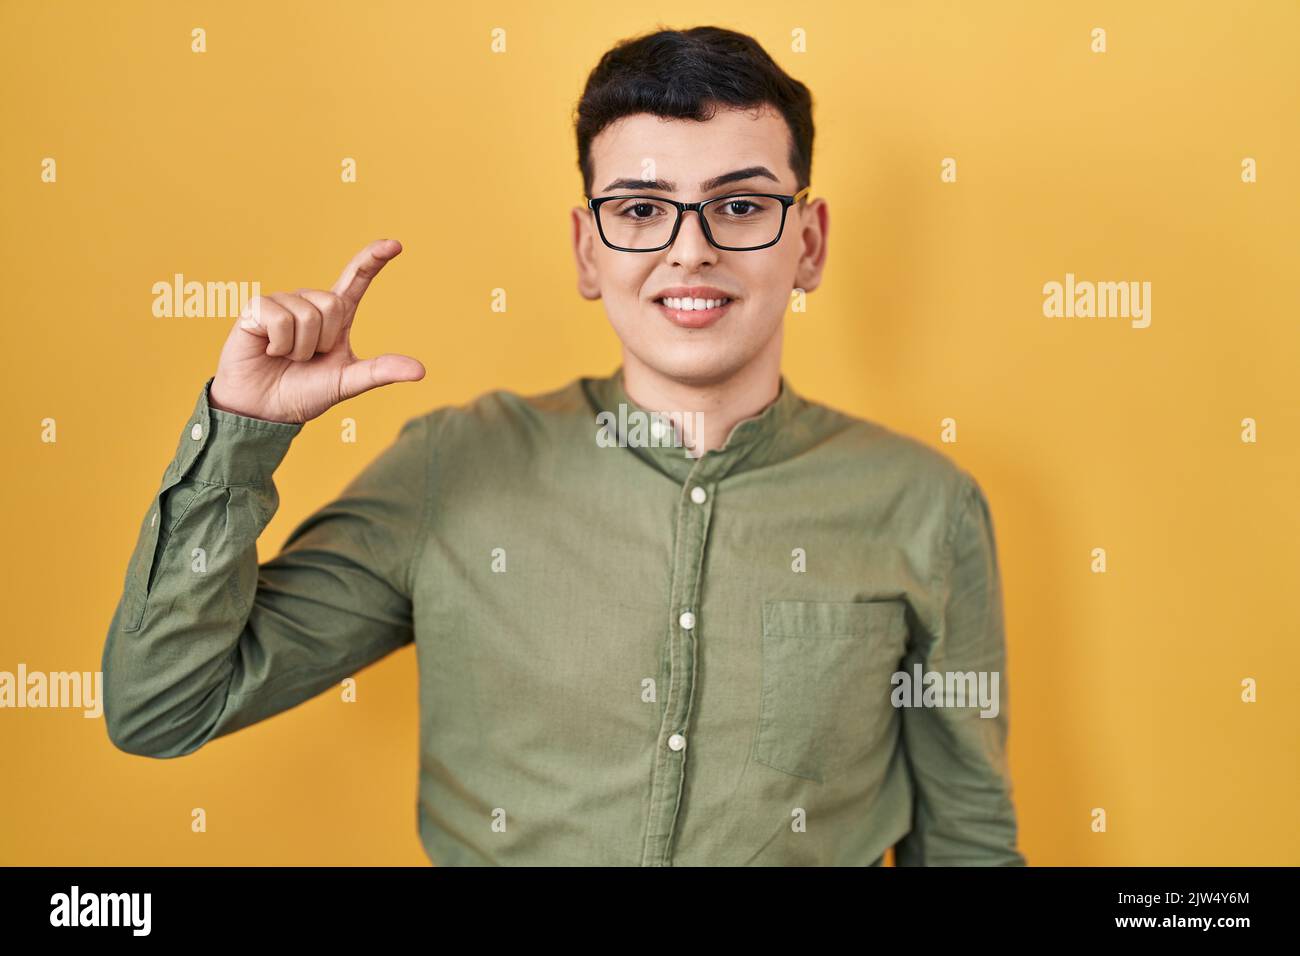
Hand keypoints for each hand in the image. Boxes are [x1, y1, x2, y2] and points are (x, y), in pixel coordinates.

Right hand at [208, 239, 424, 422]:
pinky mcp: (256, 308)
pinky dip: (280, 345)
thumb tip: (420, 371)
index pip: (357, 279)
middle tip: (307, 358)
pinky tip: (269, 351)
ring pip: (307, 314)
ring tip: (287, 357)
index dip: (373, 260)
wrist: (266, 409)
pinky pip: (280, 319)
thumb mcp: (348, 382)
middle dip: (323, 340)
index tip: (395, 244)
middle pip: (332, 304)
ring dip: (300, 348)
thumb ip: (380, 372)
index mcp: (335, 315)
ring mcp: (282, 302)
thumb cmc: (305, 392)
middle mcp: (309, 302)